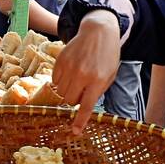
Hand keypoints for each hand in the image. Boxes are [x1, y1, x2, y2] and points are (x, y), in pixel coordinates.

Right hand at [52, 10, 121, 132]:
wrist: (98, 32)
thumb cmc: (106, 56)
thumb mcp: (109, 75)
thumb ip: (97, 91)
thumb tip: (82, 107)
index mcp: (97, 80)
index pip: (86, 106)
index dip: (80, 120)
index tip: (74, 131)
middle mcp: (82, 74)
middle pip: (69, 100)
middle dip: (74, 100)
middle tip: (82, 90)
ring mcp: (69, 67)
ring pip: (61, 92)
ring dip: (67, 91)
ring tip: (76, 80)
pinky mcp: (60, 61)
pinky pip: (55, 81)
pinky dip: (61, 82)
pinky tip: (70, 73)